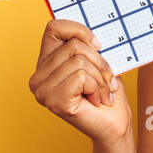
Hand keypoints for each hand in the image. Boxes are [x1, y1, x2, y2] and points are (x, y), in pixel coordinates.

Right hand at [28, 19, 131, 143]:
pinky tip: (96, 100)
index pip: (54, 28)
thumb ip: (86, 45)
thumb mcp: (97, 61)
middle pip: (73, 46)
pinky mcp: (54, 101)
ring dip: (100, 78)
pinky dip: (97, 87)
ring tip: (101, 92)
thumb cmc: (107, 93)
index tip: (99, 45)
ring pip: (79, 61)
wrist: (115, 124)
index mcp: (45, 63)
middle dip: (99, 62)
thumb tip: (90, 33)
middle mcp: (38, 76)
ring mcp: (42, 90)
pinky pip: (81, 76)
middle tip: (106, 80)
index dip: (79, 30)